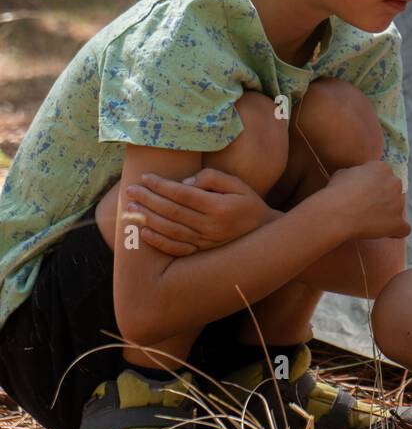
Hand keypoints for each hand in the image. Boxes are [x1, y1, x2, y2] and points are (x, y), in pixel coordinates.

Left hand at [125, 168, 273, 255]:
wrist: (264, 233)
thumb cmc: (248, 203)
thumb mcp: (237, 184)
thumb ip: (212, 178)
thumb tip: (185, 183)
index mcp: (219, 206)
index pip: (183, 194)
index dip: (162, 185)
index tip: (146, 177)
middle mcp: (211, 226)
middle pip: (172, 211)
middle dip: (148, 199)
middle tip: (131, 190)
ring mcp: (206, 242)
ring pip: (171, 230)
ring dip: (148, 219)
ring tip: (131, 209)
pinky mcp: (203, 252)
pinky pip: (177, 249)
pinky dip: (159, 242)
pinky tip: (145, 233)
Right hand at [325, 161, 410, 239]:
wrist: (338, 212)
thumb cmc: (337, 190)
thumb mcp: (344, 172)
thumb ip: (357, 174)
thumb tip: (357, 179)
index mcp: (383, 168)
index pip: (384, 174)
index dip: (374, 183)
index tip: (365, 190)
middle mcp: (395, 183)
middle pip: (393, 189)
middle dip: (384, 196)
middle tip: (368, 205)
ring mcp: (399, 203)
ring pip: (398, 208)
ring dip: (389, 212)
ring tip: (372, 220)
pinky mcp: (398, 222)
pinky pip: (404, 228)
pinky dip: (397, 231)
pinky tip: (388, 233)